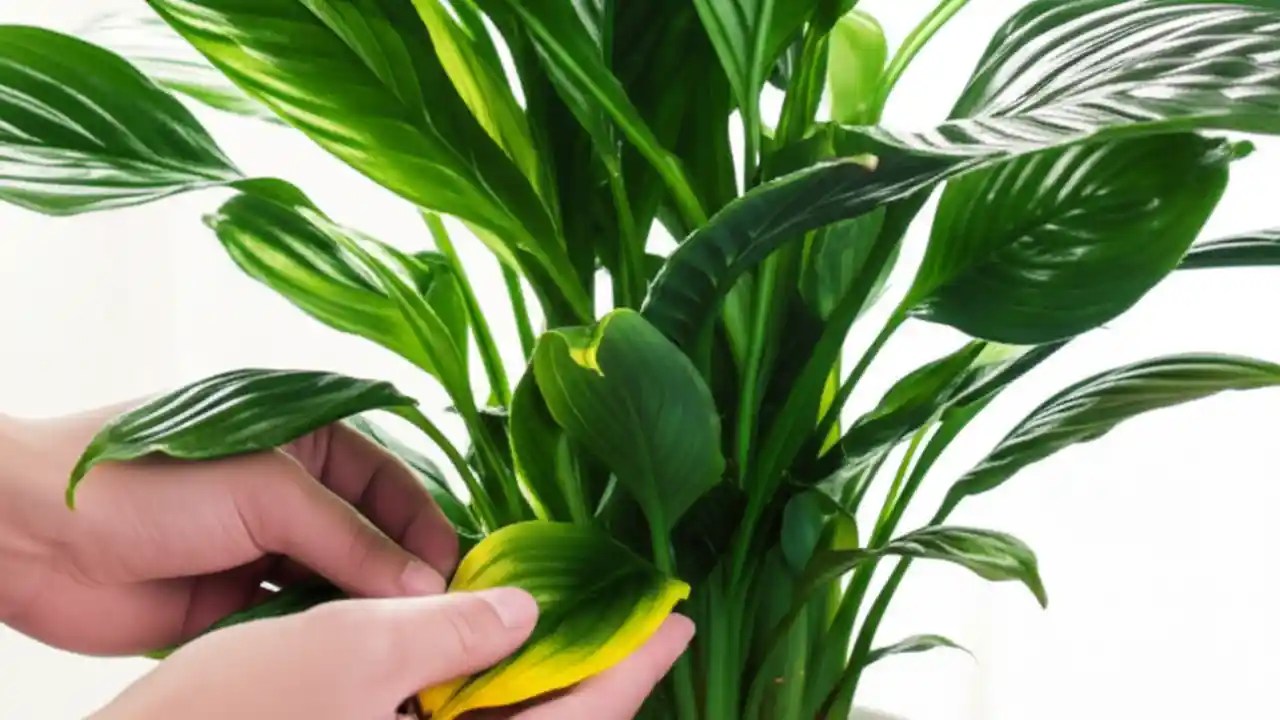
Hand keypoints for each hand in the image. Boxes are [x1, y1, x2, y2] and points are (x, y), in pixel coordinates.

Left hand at [0, 406, 456, 653]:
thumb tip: (425, 586)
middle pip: (374, 539)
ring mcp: (266, 551)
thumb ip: (350, 538)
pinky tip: (352, 657)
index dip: (428, 528)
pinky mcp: (238, 605)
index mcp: (308, 441)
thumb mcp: (265, 491)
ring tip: (408, 645)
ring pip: (341, 585)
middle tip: (445, 620)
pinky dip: (326, 638)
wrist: (30, 534)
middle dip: (407, 576)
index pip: (393, 485)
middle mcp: (294, 494)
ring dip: (370, 612)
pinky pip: (300, 622)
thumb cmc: (145, 479)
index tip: (459, 576)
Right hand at [92, 589, 694, 719]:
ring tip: (580, 619)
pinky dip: (488, 689)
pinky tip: (494, 644)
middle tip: (641, 617)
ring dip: (546, 678)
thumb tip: (525, 614)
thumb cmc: (227, 719)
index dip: (630, 669)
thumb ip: (447, 632)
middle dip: (601, 674)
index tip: (674, 620)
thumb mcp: (347, 652)